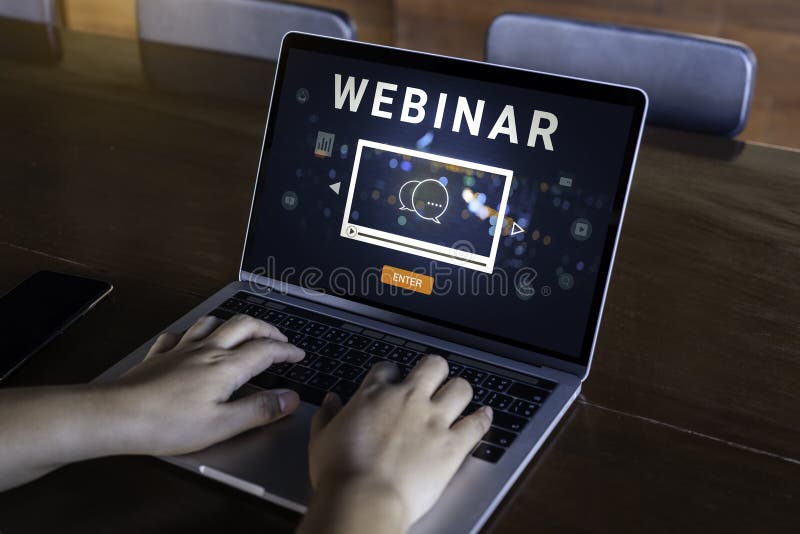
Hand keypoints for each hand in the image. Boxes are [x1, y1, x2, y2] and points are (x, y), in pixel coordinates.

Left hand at [110, 314, 304, 455]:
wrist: (117, 416)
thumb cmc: (169, 424)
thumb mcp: (222, 425)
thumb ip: (260, 410)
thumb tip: (290, 397)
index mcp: (226, 367)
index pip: (266, 350)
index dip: (287, 350)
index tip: (299, 355)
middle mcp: (206, 351)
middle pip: (244, 326)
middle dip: (267, 328)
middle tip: (279, 339)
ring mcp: (181, 350)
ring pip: (213, 323)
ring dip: (233, 323)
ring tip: (243, 331)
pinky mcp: (159, 356)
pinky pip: (179, 334)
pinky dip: (193, 332)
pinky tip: (192, 339)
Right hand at [301, 355, 492, 533]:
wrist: (363, 499)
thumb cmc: (339, 473)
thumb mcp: (321, 438)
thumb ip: (328, 415)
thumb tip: (331, 401)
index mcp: (374, 395)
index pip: (388, 368)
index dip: (392, 373)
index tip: (393, 382)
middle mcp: (408, 400)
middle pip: (433, 366)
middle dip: (434, 371)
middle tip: (432, 381)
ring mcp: (433, 421)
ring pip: (460, 387)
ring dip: (460, 391)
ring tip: (458, 397)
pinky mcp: (453, 445)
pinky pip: (477, 424)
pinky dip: (483, 419)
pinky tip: (484, 416)